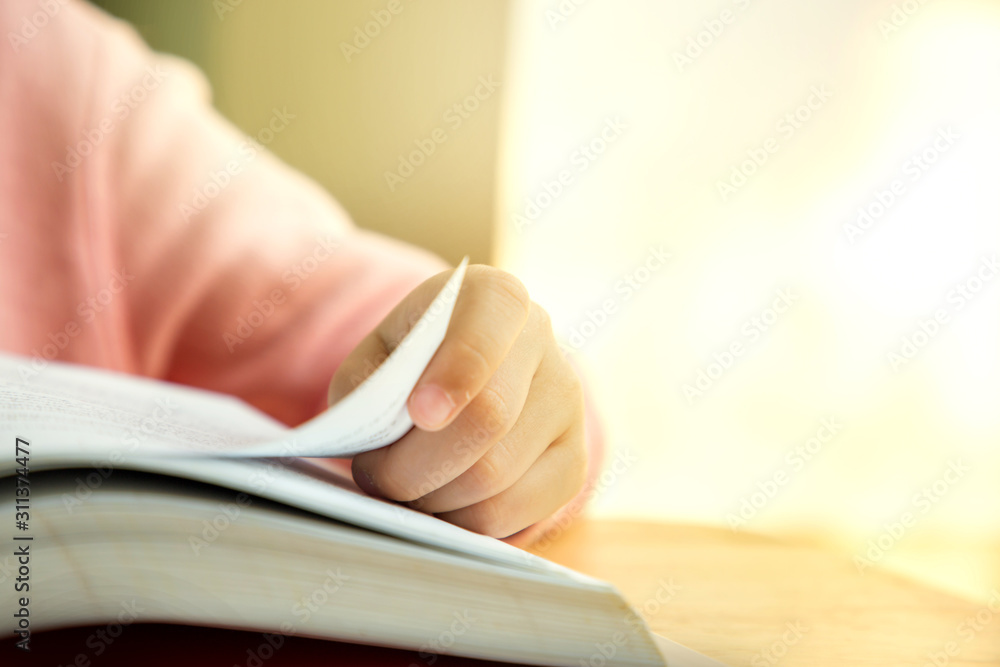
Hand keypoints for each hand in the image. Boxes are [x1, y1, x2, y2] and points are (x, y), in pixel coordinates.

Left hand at [327, 265, 586, 537]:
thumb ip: (369, 383)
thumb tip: (375, 442)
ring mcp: (568, 404)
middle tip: (375, 475)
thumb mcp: (380, 352)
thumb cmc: (412, 362)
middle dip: (417, 462)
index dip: (456, 376)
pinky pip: (511, 513)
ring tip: (400, 489)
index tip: (421, 412)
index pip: (485, 334)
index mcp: (496, 299)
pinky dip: (460, 521)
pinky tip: (438, 504)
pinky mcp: (572, 462)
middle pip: (488, 418)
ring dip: (432, 497)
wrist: (466, 379)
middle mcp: (544, 343)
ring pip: (496, 474)